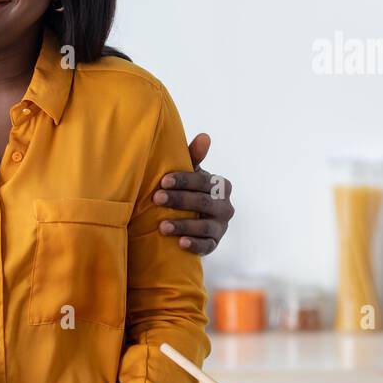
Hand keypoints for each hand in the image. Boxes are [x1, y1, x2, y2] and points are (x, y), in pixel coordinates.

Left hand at [154, 132, 234, 255]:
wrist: (189, 218)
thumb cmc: (187, 189)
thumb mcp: (189, 174)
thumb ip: (193, 157)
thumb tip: (204, 136)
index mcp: (220, 186)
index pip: (204, 182)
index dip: (184, 180)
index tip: (163, 181)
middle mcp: (225, 206)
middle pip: (203, 203)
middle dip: (179, 200)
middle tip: (156, 198)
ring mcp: (221, 227)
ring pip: (205, 226)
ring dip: (183, 225)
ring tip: (162, 226)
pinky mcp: (213, 244)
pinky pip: (206, 246)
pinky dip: (194, 244)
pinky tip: (180, 243)